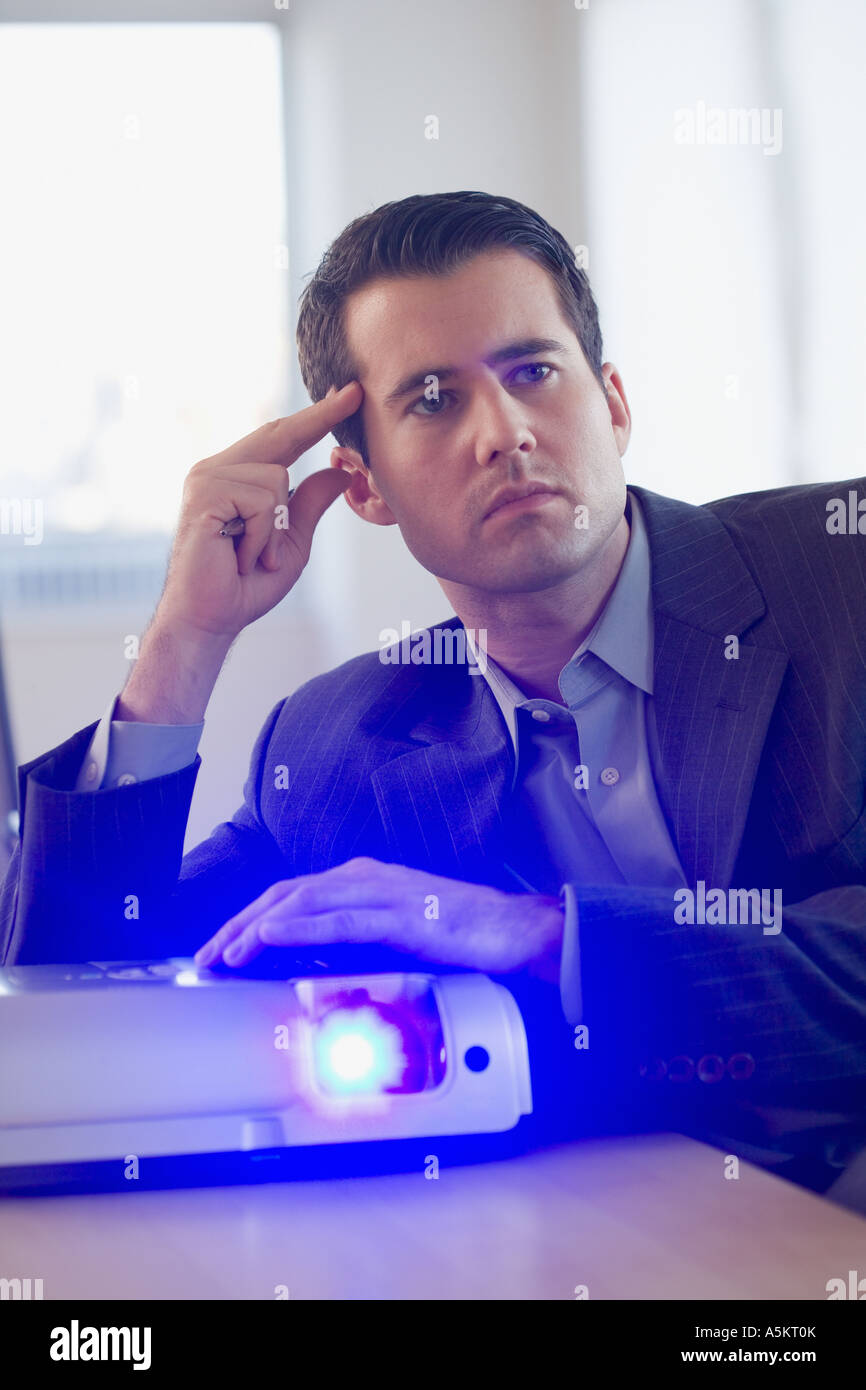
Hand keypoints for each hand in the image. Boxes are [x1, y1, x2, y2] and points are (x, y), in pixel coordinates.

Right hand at [156, 381, 363, 642]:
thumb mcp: (292, 539)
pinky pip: (261, 500)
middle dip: (319, 418)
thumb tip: (340, 470)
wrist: (212, 617)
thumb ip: (311, 503)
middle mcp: (217, 469)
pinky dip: (262, 536)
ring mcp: (207, 478)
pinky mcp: (204, 495)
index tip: (347, 393)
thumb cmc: (246, 583)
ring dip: (275, 528)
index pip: (281, 439)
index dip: (315, 417)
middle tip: (354, 393)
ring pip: (277, 477)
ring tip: (253, 556)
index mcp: (236, 475)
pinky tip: (241, 556)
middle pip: (279, 435)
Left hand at [193, 857, 564, 980]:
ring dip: (257, 927)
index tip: (219, 947)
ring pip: (303, 902)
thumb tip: (315, 963)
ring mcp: (383, 892)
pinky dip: (300, 927)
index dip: (249, 918)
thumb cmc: (464, 933)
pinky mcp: (401, 915)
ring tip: (224, 952)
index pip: (291, 894)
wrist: (516, 929)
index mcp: (364, 878)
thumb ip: (358, 937)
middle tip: (205, 956)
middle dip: (238, 923)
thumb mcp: (398, 931)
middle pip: (285, 893)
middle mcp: (366, 876)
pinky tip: (271, 937)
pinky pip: (339, 919)